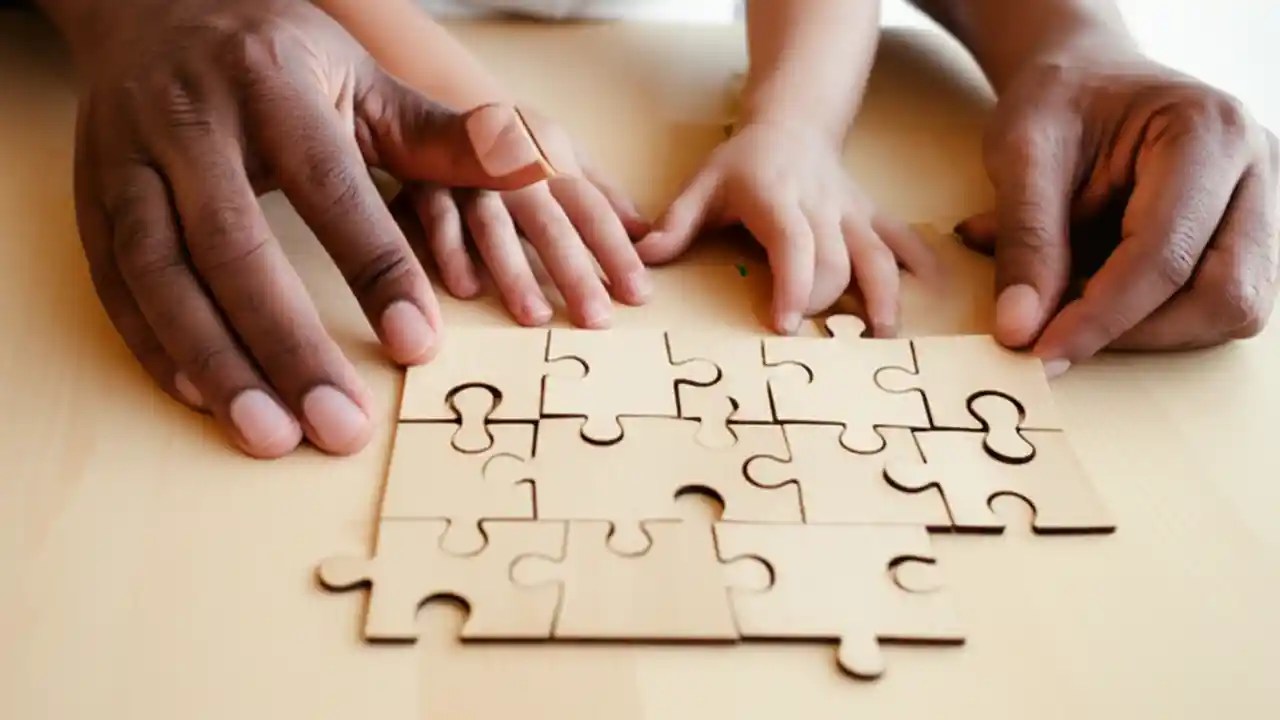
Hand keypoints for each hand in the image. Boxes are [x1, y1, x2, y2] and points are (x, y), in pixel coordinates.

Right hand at [68, 0, 551, 457]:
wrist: (153, 8)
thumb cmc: (277, 57)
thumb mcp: (363, 80)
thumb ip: (441, 136)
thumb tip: (534, 162)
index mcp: (272, 87)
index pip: (329, 187)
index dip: (374, 268)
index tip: (417, 347)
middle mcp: (190, 122)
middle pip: (234, 246)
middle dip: (287, 344)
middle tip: (340, 428)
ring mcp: (127, 161)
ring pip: (159, 273)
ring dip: (215, 362)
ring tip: (271, 435)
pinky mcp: (91, 198)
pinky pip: (115, 284)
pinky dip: (156, 346)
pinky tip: (203, 397)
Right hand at [392, 115, 652, 327]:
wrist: (437, 105)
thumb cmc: (515, 146)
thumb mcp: (562, 158)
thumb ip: (603, 196)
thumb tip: (648, 235)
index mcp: (552, 160)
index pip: (592, 210)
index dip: (615, 250)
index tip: (638, 295)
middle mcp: (513, 168)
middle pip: (549, 222)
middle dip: (573, 270)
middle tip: (596, 320)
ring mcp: (466, 174)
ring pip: (494, 224)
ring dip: (513, 269)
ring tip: (535, 317)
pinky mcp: (423, 184)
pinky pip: (436, 219)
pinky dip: (450, 251)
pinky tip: (467, 289)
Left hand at [635, 122, 934, 335]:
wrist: (792, 122)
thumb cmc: (742, 162)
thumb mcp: (702, 185)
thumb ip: (675, 225)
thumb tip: (643, 261)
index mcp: (777, 200)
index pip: (794, 245)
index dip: (794, 285)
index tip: (784, 324)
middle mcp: (821, 207)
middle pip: (835, 259)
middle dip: (828, 301)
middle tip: (816, 339)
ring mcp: (851, 212)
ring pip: (877, 254)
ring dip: (884, 294)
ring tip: (882, 334)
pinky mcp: (870, 215)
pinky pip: (900, 238)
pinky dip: (919, 263)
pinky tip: (932, 289)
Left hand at [955, 55, 1278, 373]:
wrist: (1085, 76)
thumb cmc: (1058, 99)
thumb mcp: (1020, 151)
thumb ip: (1024, 238)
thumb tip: (1020, 328)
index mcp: (1209, 131)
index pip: (1165, 254)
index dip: (1101, 316)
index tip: (1040, 351)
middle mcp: (1254, 171)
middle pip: (1223, 296)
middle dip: (1134, 331)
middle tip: (1053, 336)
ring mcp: (1258, 208)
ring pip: (1226, 312)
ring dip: (1143, 329)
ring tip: (1068, 300)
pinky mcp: (1240, 238)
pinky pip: (1208, 304)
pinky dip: (1146, 316)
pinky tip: (1091, 291)